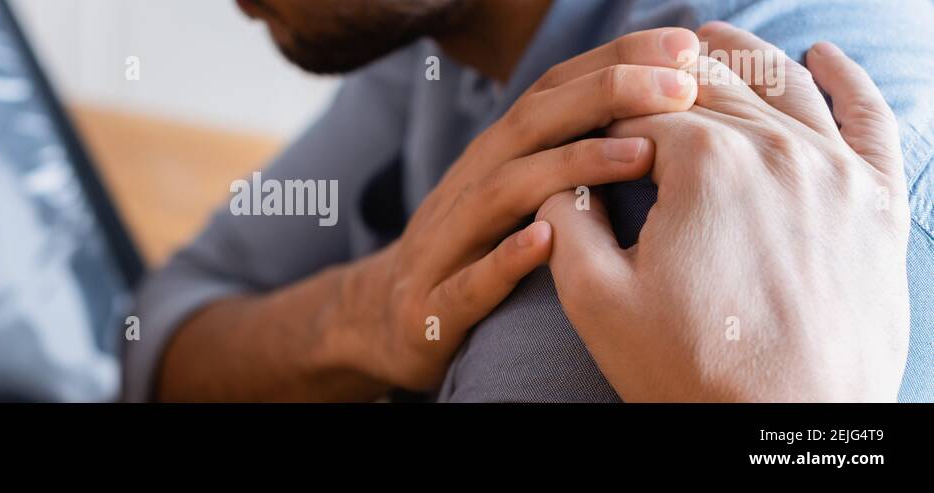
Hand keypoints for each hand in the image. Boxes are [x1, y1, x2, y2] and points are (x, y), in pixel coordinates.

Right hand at [328, 28, 701, 389]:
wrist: (386, 324)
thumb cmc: (474, 255)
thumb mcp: (514, 195)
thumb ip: (565, 154)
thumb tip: (653, 105)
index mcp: (495, 158)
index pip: (554, 91)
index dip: (615, 61)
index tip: (685, 47)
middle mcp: (467, 187)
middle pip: (533, 124)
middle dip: (608, 93)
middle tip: (681, 83)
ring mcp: (444, 246)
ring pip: (504, 192)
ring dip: (572, 167)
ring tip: (640, 153)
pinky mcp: (432, 307)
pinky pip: (471, 281)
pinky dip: (508, 259)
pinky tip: (548, 240)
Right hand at [537, 22, 909, 400]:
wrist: (788, 433)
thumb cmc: (690, 371)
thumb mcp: (596, 300)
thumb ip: (568, 223)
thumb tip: (561, 181)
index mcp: (707, 165)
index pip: (646, 107)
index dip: (609, 108)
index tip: (592, 121)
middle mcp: (779, 149)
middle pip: (715, 83)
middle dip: (669, 73)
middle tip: (641, 74)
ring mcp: (838, 171)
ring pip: (785, 83)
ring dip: (741, 56)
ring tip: (708, 44)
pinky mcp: (878, 202)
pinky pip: (871, 116)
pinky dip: (845, 78)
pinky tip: (821, 57)